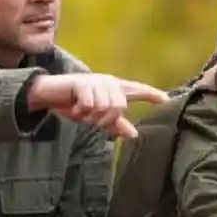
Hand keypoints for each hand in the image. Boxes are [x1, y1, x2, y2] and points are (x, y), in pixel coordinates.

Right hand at [26, 74, 167, 137]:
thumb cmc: (74, 104)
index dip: (152, 95)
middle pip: (119, 107)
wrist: (49, 93)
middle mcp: (108, 82)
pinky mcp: (82, 83)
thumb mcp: (95, 117)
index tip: (167, 100)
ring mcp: (95, 81)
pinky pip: (90, 105)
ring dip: (91, 117)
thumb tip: (134, 135)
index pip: (137, 90)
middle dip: (105, 120)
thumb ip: (114, 124)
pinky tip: (75, 108)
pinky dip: (82, 112)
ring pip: (105, 107)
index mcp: (114, 89)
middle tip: (91, 122)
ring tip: (82, 113)